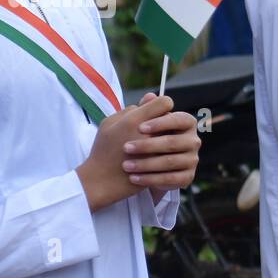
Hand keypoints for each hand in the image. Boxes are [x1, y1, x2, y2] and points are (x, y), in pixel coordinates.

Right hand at [77, 94, 176, 212]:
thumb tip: (151, 97)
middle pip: (172, 118)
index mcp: (134, 119)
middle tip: (157, 128)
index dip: (161, 106)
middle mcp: (147, 133)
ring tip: (158, 142)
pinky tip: (160, 155)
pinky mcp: (161, 166)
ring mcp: (156, 150)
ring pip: (175, 136)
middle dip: (167, 122)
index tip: (156, 112)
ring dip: (169, 137)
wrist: (101, 180)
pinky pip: (174, 154)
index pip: (165, 102)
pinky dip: (169, 152)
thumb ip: (131, 109)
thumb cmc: (103, 149)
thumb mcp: (110, 124)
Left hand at [126, 91, 201, 199]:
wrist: (132, 169)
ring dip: (146, 164)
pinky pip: (172, 179)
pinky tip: (134, 178)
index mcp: (185, 123)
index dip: (161, 123)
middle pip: (173, 142)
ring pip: (170, 162)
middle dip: (148, 145)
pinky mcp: (187, 177)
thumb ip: (144, 110)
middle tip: (126, 148)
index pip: (180, 119)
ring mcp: (192, 160)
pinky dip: (151, 179)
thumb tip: (150, 95)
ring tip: (126, 165)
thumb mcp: (134, 123)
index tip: (139, 127)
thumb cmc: (135, 140)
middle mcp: (192, 141)